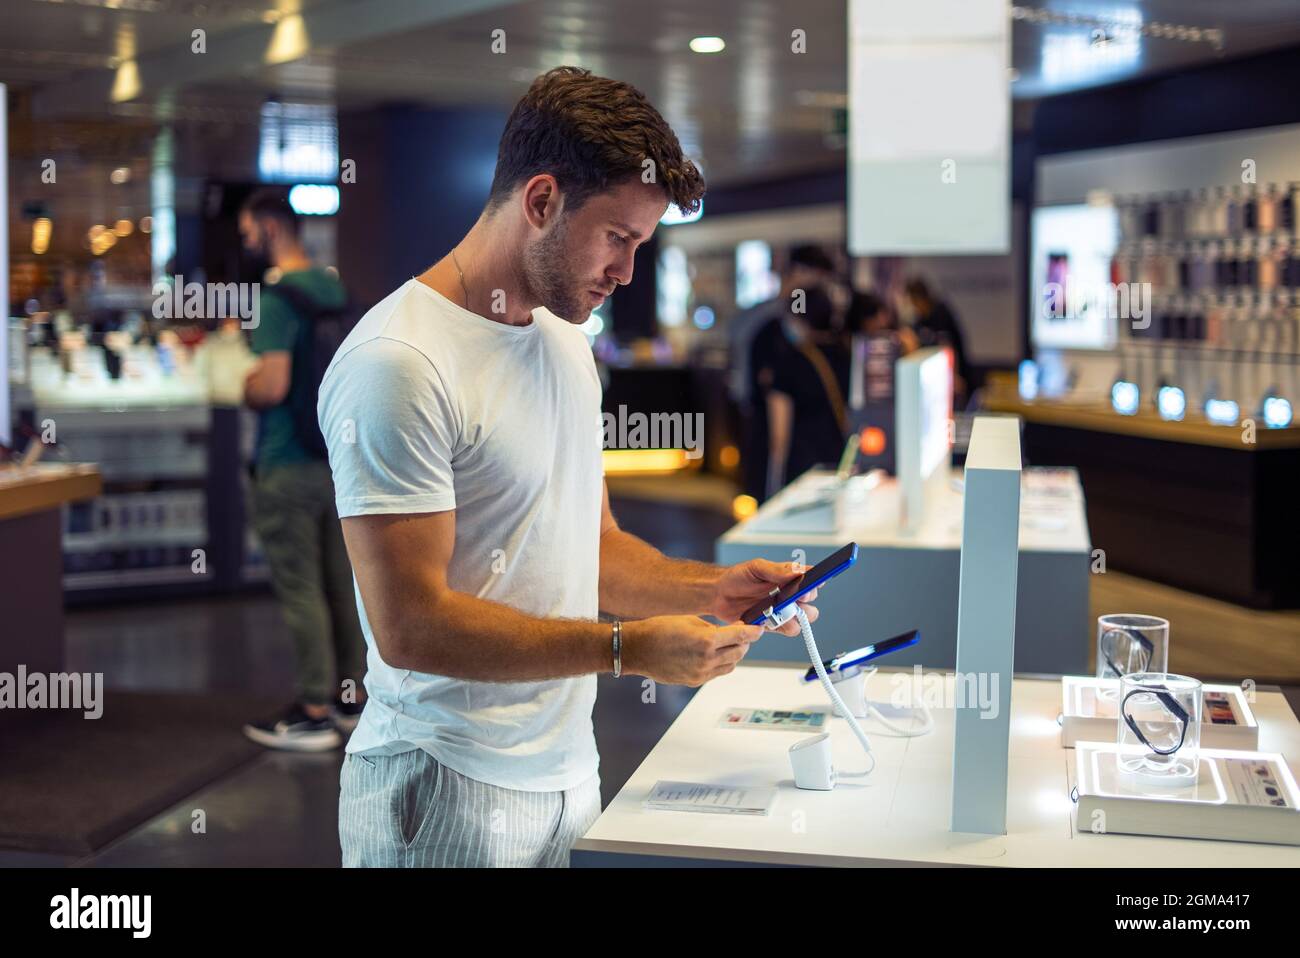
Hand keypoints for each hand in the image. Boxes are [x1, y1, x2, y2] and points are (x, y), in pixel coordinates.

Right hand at [621, 616, 761, 686]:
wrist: (638, 649)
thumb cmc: (659, 629)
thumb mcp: (690, 620)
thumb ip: (713, 628)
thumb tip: (729, 632)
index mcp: (706, 640)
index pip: (740, 636)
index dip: (753, 632)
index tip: (759, 628)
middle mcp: (706, 660)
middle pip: (739, 652)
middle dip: (743, 642)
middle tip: (740, 633)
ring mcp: (701, 673)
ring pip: (731, 665)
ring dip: (734, 654)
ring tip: (725, 644)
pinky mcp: (695, 681)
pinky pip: (717, 673)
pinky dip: (721, 663)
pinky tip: (712, 654)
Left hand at [709, 559, 819, 636]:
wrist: (718, 594)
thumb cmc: (737, 577)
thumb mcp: (756, 568)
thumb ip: (777, 570)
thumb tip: (797, 571)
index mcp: (788, 579)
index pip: (810, 583)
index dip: (814, 586)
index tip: (809, 588)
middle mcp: (788, 597)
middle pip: (810, 607)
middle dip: (805, 607)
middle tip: (792, 603)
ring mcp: (780, 612)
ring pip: (800, 622)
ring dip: (792, 620)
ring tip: (776, 614)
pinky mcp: (771, 625)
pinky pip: (784, 630)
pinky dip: (777, 627)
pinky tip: (765, 620)